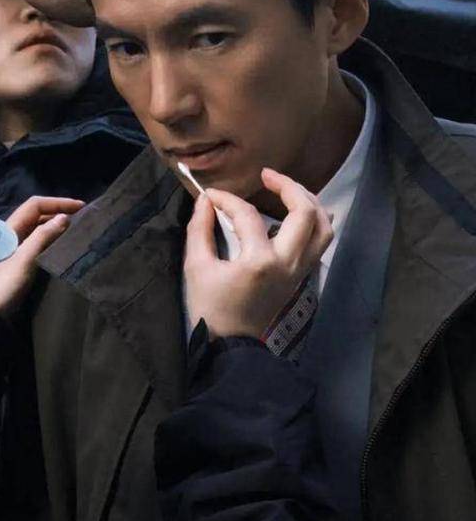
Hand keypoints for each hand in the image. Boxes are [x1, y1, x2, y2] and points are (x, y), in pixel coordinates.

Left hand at [0, 195, 84, 316]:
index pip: (35, 205)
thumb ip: (42, 237)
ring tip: (77, 228)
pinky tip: (64, 245)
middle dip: (59, 212)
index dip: (57, 202)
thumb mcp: (24, 260)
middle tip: (83, 217)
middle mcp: (11, 235)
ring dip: (56, 225)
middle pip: (37, 215)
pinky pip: (38, 243)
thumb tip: (64, 217)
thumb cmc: (3, 285)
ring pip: (38, 229)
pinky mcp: (18, 262)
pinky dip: (52, 239)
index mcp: (9, 229)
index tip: (80, 207)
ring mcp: (14, 249)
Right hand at [184, 168, 332, 339]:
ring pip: (323, 227)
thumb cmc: (210, 308)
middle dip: (288, 185)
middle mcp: (288, 263)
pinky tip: (298, 212)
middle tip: (267, 175)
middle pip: (305, 212)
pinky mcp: (301, 275)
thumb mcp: (197, 267)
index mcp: (260, 261)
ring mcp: (300, 270)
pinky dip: (315, 221)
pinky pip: (321, 242)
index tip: (210, 196)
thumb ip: (200, 229)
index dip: (227, 199)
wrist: (231, 345)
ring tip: (287, 188)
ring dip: (309, 201)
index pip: (247, 216)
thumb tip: (205, 200)